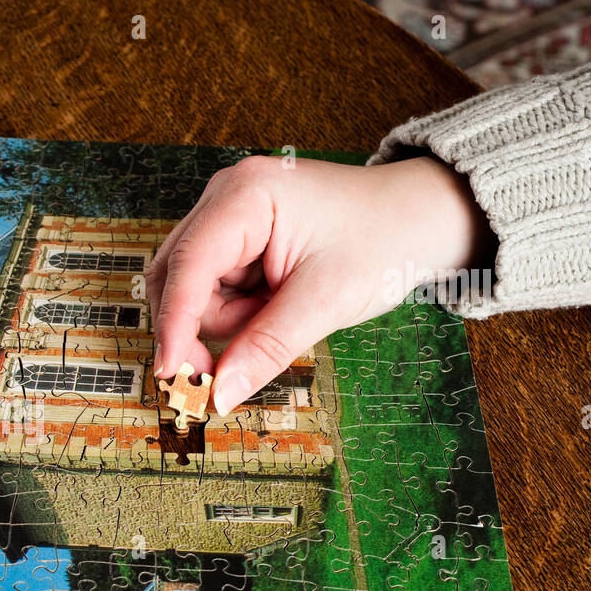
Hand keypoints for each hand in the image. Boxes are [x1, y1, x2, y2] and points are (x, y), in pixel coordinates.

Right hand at [147, 154, 494, 413]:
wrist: (421, 219)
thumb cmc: (383, 243)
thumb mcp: (326, 302)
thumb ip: (266, 348)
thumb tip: (218, 395)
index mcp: (246, 195)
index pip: (189, 265)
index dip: (174, 324)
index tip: (169, 376)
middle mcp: (225, 198)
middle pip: (177, 279)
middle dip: (199, 328)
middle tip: (221, 375)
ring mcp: (227, 217)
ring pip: (193, 292)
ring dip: (229, 321)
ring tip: (282, 312)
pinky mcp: (235, 239)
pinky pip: (213, 292)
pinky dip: (238, 313)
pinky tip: (274, 305)